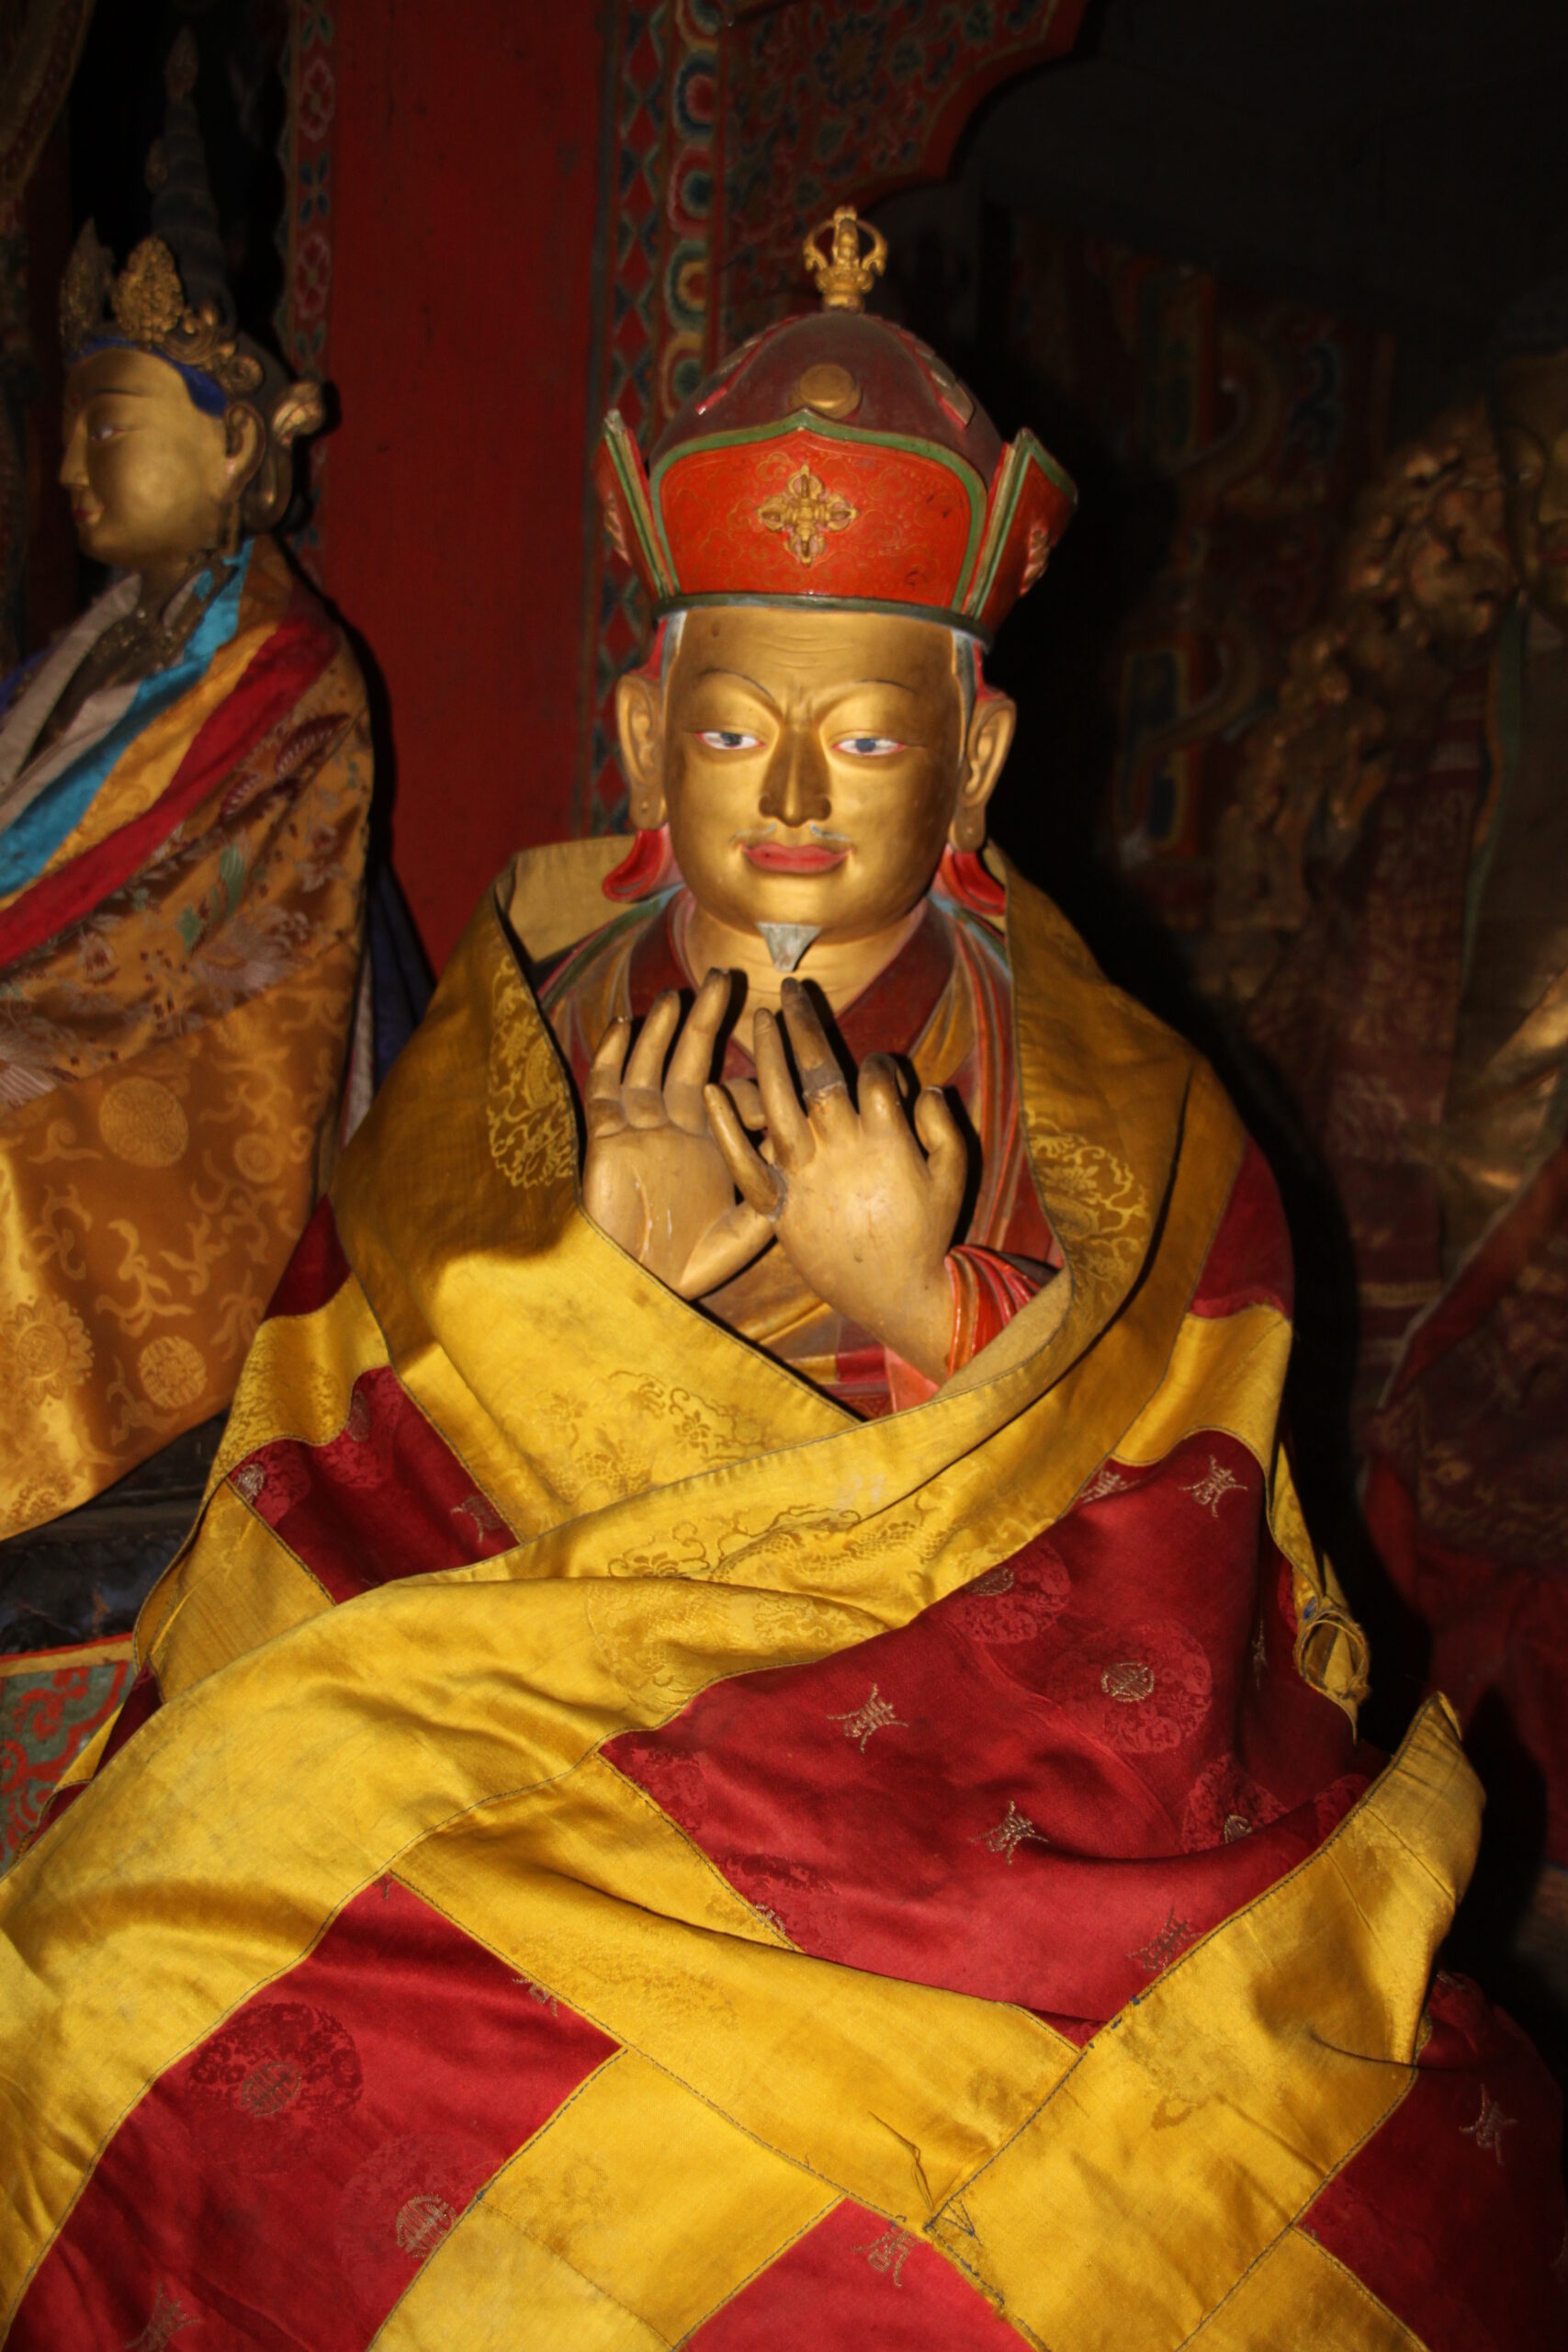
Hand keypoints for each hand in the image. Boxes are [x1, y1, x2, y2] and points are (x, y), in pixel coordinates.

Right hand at [584, 969, 772, 1296]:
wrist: (636, 1288)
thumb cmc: (689, 1267)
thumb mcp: (745, 1230)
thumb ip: (773, 1194)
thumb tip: (806, 1154)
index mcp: (710, 1147)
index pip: (730, 1093)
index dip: (748, 1067)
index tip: (771, 1033)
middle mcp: (675, 1131)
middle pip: (690, 1061)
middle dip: (705, 1020)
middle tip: (723, 978)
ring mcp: (638, 1131)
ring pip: (650, 1066)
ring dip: (661, 1030)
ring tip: (677, 993)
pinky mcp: (606, 1140)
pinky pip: (608, 1090)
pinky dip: (614, 1057)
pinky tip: (625, 1026)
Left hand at [704, 978, 966, 1380]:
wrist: (894, 1296)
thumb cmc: (925, 1237)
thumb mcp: (954, 1178)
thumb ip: (943, 1128)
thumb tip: (926, 1089)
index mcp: (886, 1138)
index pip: (875, 1075)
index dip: (878, 1064)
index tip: (879, 1073)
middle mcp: (840, 1147)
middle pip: (818, 1071)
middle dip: (805, 1025)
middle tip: (790, 989)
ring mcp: (804, 1174)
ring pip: (779, 1101)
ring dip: (768, 1055)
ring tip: (760, 1019)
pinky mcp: (778, 1205)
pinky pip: (744, 1162)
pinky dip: (726, 1128)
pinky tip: (710, 1092)